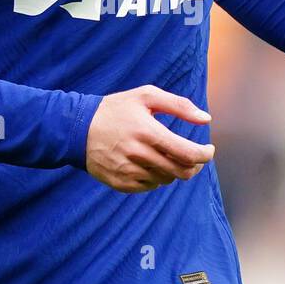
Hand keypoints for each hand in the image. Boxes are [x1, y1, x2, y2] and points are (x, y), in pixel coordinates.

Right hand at [85, 86, 214, 192]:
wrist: (76, 129)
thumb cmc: (115, 109)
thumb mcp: (145, 96)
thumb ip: (179, 105)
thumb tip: (205, 118)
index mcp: (147, 132)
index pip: (188, 153)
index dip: (205, 155)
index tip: (209, 150)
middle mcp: (138, 154)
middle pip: (181, 171)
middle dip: (194, 165)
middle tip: (194, 156)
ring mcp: (128, 172)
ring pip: (167, 180)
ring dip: (174, 170)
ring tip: (166, 155)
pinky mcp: (120, 183)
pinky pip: (150, 187)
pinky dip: (157, 177)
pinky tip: (150, 164)